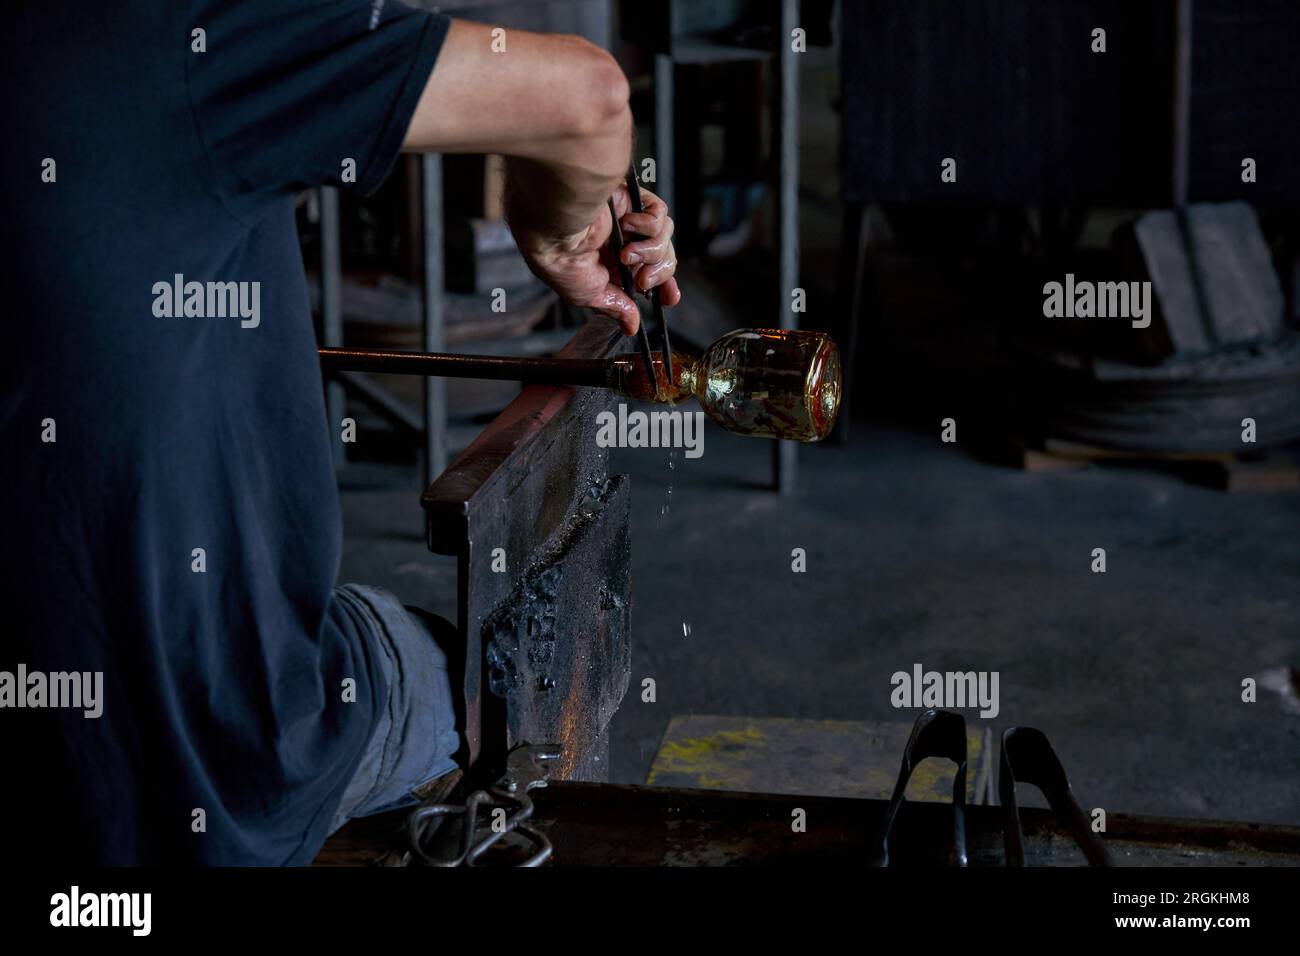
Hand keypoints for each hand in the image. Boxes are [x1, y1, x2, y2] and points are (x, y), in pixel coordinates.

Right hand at [512, 182, 681, 335]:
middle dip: (658, 273)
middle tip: (641, 279)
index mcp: (614, 266)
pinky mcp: (632, 200)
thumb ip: (616, 308)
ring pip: (663, 238)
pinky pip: (660, 214)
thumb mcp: (590, 295)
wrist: (555, 230)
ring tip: (625, 253)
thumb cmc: (561, 263)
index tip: (670, 297)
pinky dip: (648, 224)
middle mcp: (623, 243)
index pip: (651, 276)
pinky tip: (626, 225)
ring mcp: (629, 220)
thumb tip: (631, 327)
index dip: (665, 286)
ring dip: (649, 250)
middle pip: (663, 259)